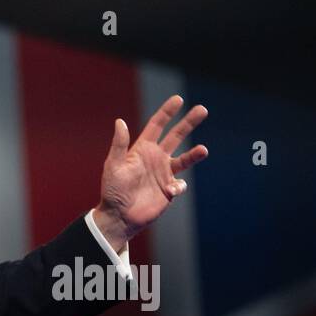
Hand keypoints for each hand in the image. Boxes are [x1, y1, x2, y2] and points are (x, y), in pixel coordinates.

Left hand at [92, 95, 207, 248]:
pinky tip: (169, 191)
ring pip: (185, 159)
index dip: (167, 112)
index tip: (178, 99)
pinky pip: (180, 184)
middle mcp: (156, 158)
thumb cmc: (112, 190)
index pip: (157, 125)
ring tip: (203, 150)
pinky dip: (178, 186)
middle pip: (176, 136)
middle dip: (189, 122)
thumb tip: (120, 121)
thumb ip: (119, 144)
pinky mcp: (170, 189)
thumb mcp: (113, 165)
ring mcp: (164, 173)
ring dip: (195, 154)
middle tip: (203, 109)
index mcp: (142, 148)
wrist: (119, 216)